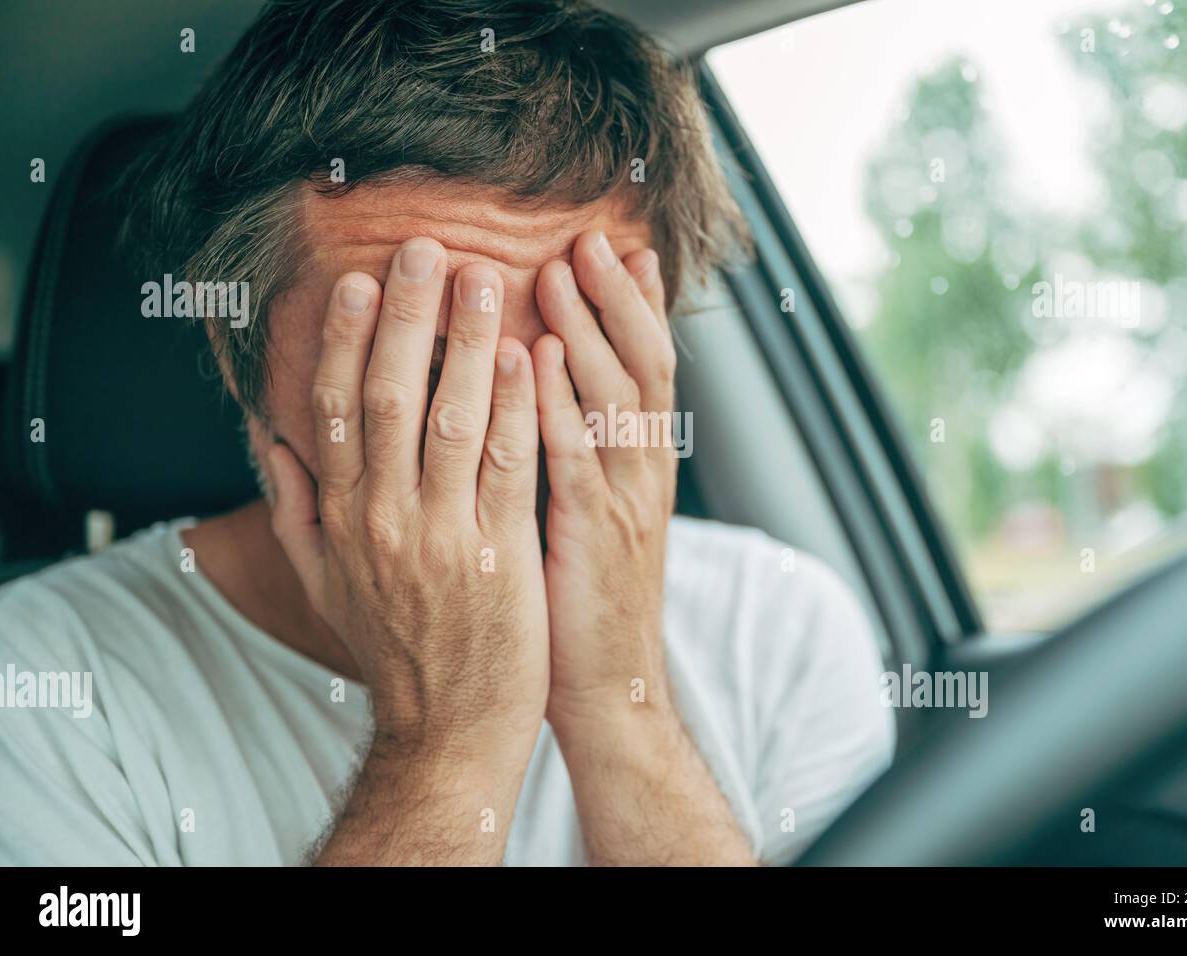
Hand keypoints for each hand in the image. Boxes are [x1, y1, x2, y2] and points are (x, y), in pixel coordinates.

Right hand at [267, 238, 548, 761]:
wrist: (447, 732)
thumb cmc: (395, 650)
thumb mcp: (323, 583)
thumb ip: (293, 508)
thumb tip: (269, 438)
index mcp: (340, 518)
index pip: (333, 409)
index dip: (342, 339)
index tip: (356, 280)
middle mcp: (382, 519)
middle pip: (387, 396)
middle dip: (405, 316)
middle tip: (424, 248)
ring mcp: (442, 537)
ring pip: (450, 420)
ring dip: (467, 342)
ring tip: (485, 279)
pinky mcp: (501, 555)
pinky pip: (509, 467)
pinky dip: (517, 408)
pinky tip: (527, 355)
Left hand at [532, 231, 678, 736]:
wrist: (609, 687)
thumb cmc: (583, 597)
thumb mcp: (588, 513)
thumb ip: (577, 451)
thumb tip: (545, 388)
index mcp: (641, 465)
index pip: (646, 367)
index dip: (634, 305)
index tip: (615, 246)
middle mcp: (643, 473)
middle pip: (642, 365)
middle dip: (617, 299)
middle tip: (587, 239)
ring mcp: (625, 503)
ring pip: (617, 399)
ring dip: (591, 331)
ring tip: (560, 272)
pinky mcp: (595, 538)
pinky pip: (578, 458)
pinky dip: (561, 403)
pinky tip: (540, 358)